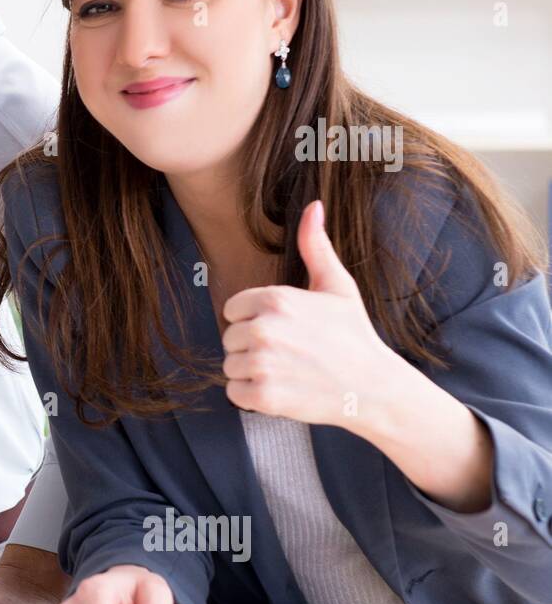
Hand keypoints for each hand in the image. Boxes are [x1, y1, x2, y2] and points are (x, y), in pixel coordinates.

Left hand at [221, 199, 393, 427]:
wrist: (373, 387)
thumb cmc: (354, 335)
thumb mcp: (337, 285)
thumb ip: (315, 246)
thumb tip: (313, 206)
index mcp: (275, 299)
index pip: (233, 309)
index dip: (254, 320)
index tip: (284, 329)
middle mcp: (264, 329)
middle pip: (230, 338)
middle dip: (253, 347)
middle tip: (290, 353)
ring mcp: (262, 363)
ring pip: (230, 366)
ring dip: (252, 373)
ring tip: (288, 371)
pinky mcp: (263, 396)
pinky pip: (234, 393)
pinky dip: (253, 397)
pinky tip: (283, 390)